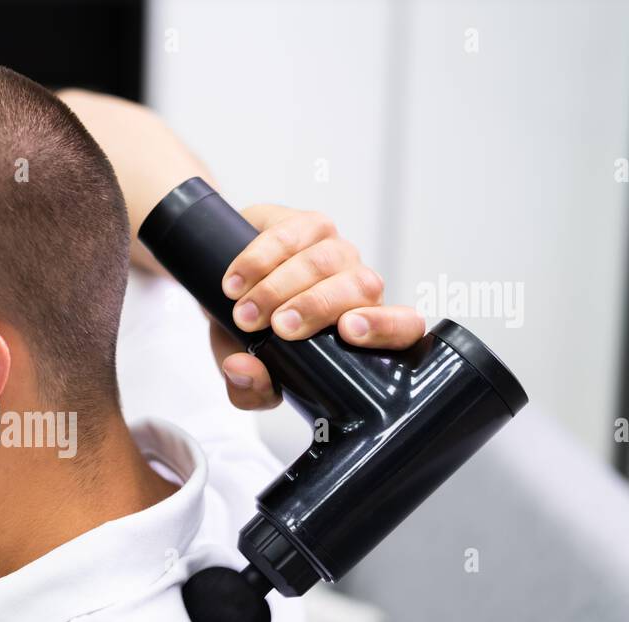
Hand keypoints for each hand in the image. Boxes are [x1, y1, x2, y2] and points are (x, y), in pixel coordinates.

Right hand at [209, 205, 424, 409]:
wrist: (226, 288)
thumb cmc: (250, 333)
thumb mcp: (246, 374)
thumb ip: (248, 388)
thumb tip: (243, 370)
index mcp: (359, 328)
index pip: (402, 327)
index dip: (386, 326)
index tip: (349, 331)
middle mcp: (355, 286)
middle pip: (359, 286)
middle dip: (314, 306)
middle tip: (276, 327)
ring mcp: (334, 251)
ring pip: (326, 260)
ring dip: (280, 287)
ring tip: (245, 312)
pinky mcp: (305, 225)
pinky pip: (291, 234)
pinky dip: (260, 260)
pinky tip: (237, 282)